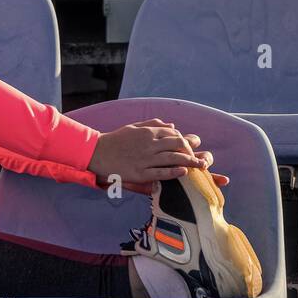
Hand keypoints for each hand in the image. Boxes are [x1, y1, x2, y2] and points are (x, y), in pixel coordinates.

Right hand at [87, 119, 229, 194]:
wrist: (96, 152)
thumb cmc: (115, 140)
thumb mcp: (133, 127)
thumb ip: (152, 124)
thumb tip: (172, 125)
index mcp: (147, 133)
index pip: (173, 133)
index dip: (185, 139)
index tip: (190, 146)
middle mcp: (148, 144)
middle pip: (177, 145)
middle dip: (191, 150)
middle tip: (199, 157)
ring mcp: (144, 159)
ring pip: (173, 158)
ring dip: (190, 162)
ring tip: (201, 166)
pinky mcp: (139, 173)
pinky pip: (160, 172)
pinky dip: (174, 172)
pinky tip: (184, 172)